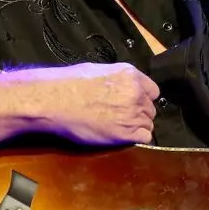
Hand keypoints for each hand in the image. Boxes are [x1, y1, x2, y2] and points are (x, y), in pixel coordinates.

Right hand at [0, 62, 159, 145]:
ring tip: (118, 126)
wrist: (55, 101)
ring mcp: (132, 114)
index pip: (153, 91)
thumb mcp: (98, 71)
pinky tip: (121, 136)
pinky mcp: (125, 134)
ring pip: (148, 123)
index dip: (143, 98)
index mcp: (130, 75)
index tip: (134, 103)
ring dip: (137, 126)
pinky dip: (135, 138)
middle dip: (138, 112)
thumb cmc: (69, 84)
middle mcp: (136, 94)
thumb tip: (121, 86)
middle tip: (121, 116)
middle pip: (150, 108)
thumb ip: (118, 79)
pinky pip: (144, 137)